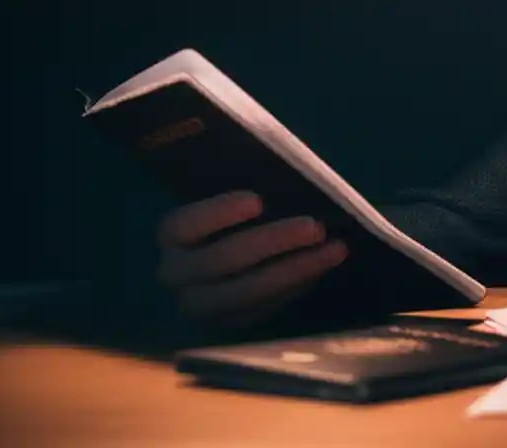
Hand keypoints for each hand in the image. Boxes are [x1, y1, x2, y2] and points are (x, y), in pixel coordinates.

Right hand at [156, 191, 347, 327]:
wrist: (235, 249)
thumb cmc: (239, 212)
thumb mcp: (235, 197)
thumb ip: (252, 190)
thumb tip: (287, 183)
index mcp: (172, 236)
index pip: (184, 225)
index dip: (218, 213)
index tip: (257, 200)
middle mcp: (177, 274)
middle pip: (219, 261)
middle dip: (272, 242)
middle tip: (314, 227)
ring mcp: (201, 305)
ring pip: (244, 293)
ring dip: (294, 270)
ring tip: (334, 249)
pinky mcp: (230, 324)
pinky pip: (263, 310)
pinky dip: (296, 287)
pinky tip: (323, 267)